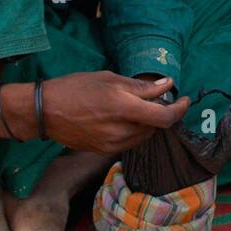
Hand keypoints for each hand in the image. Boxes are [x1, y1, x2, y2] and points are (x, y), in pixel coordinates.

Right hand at [39, 73, 190, 154]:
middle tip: (153, 98)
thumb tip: (167, 87)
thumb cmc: (76, 88)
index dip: (180, 110)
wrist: (45, 111)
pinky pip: (130, 142)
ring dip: (147, 123)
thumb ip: (141, 87)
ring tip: (133, 107)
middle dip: (160, 113)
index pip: (164, 117)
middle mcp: (121, 130)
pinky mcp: (105, 152)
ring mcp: (113, 144)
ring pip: (144, 135)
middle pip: (155, 127)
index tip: (185, 100)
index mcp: (123, 108)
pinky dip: (134, 131)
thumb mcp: (109, 79)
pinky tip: (121, 119)